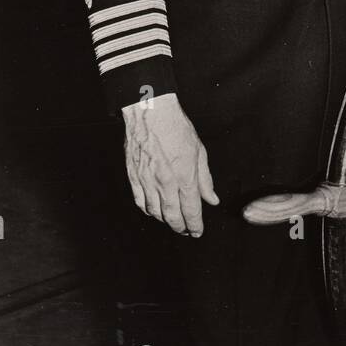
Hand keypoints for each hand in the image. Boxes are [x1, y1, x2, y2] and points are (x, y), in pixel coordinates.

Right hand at [121, 91, 218, 236]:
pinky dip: (148, 210)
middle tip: (186, 231)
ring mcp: (147, 181)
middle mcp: (165, 183)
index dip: (195, 225)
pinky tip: (153, 211)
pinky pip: (140, 201)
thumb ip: (205, 180)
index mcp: (185, 177)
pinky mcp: (134, 177)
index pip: (191, 210)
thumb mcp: (199, 152)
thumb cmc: (176, 128)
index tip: (198, 231)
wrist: (150, 113)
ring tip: (172, 221)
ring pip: (155, 212)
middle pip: (172, 216)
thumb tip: (212, 199)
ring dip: (165, 220)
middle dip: (181, 227)